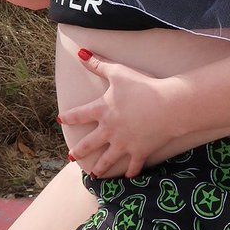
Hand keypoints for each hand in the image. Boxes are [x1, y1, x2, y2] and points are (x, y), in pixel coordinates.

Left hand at [62, 50, 178, 178]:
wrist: (168, 106)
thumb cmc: (143, 86)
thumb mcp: (118, 72)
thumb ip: (98, 64)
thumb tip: (80, 53)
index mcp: (102, 110)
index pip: (79, 114)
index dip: (69, 116)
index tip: (61, 119)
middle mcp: (109, 130)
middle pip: (88, 144)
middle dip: (78, 151)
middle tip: (71, 156)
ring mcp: (124, 144)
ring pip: (107, 160)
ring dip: (99, 168)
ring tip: (94, 174)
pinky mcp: (139, 152)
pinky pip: (133, 166)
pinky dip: (130, 172)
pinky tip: (128, 176)